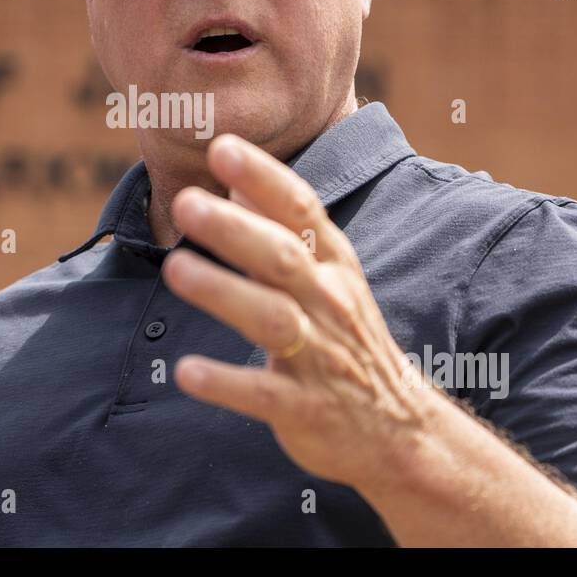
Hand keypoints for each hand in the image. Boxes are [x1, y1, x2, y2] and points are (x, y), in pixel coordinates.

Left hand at [161, 134, 434, 492]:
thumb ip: (279, 229)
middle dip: (234, 228)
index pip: (300, 209)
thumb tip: (233, 178)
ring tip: (175, 269)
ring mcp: (321, 357)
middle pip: (281, 258)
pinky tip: (186, 372)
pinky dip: (225, 383)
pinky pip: (262, 395)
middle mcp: (329, 303)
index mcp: (333, 266)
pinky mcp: (306, 409)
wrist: (400, 430)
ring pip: (271, 319)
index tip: (222, 146)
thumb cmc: (348, 340)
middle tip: (186, 202)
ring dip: (223, 292)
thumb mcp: (327, 277)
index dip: (263, 176)